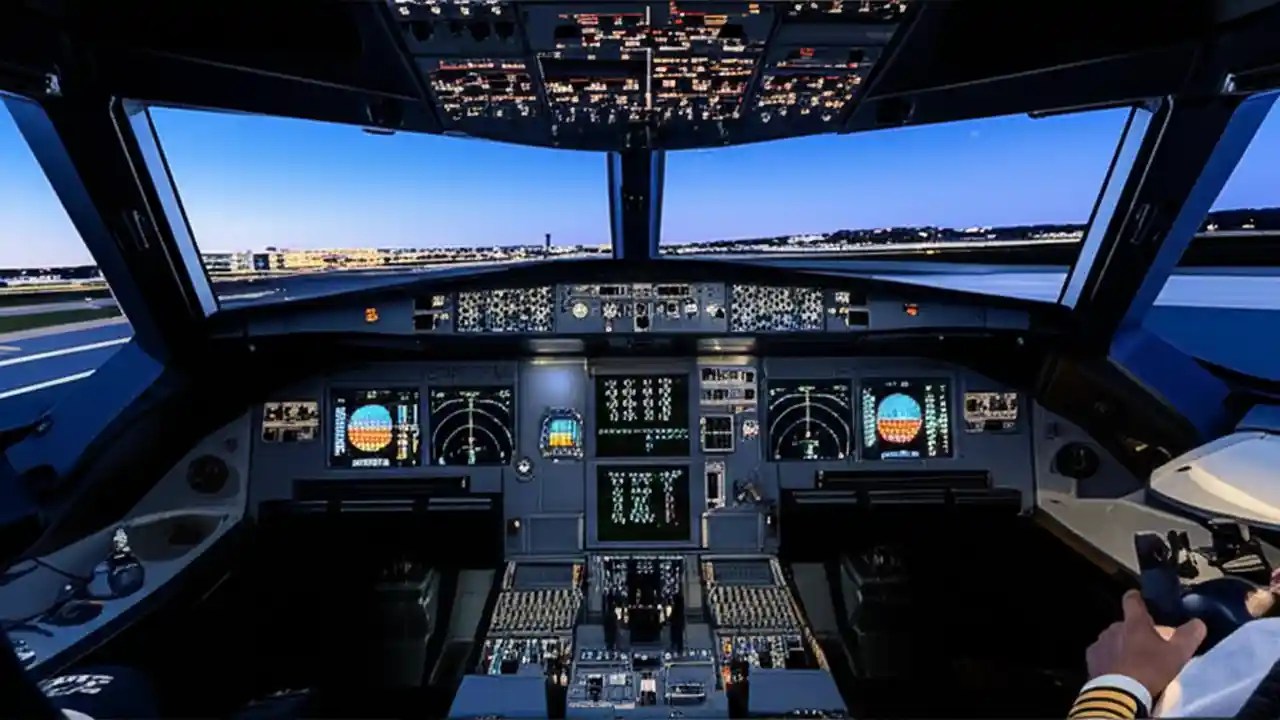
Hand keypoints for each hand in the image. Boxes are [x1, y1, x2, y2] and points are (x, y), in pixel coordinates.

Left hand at [1086, 590, 1206, 698]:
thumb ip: (1189, 636)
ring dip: (1121, 645)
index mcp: (1134, 622)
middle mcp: (1114, 627)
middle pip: (1125, 624)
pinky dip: (1109, 658)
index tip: (1139, 598)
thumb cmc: (1151, 670)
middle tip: (1146, 646)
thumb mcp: (1177, 654)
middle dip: (1134, 631)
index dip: (1136, 597)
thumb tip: (1198, 623)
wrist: (1120, 693)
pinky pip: (1102, 653)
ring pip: (1113, 638)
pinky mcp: (1091, 657)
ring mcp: (1100, 641)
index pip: (1132, 600)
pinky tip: (1118, 670)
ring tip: (1132, 661)